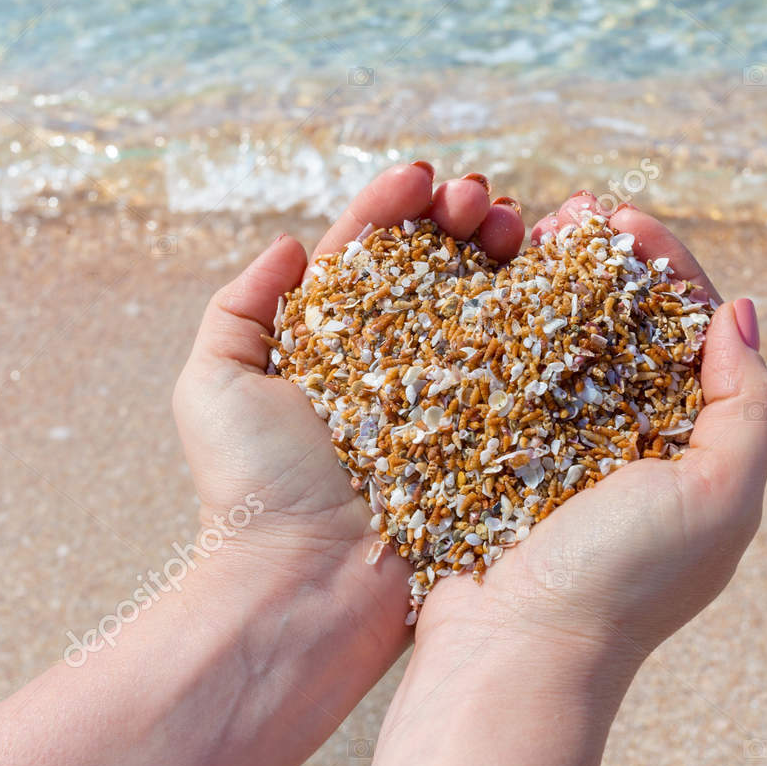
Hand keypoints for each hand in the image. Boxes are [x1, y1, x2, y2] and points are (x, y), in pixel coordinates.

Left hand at [171, 161, 525, 655]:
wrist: (304, 589)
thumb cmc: (252, 491)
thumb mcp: (214, 387)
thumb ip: (238, 308)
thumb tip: (288, 244)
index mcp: (331, 346)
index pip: (370, 254)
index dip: (397, 207)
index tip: (424, 176)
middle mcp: (392, 368)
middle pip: (438, 271)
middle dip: (464, 221)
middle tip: (485, 202)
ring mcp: (445, 402)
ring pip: (485, 307)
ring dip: (505, 255)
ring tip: (519, 227)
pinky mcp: (487, 439)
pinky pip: (519, 368)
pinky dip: (539, 317)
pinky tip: (552, 280)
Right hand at [415, 189, 766, 668]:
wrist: (510, 659)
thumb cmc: (620, 583)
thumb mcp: (720, 496)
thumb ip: (751, 406)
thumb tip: (741, 315)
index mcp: (696, 451)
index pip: (694, 334)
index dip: (668, 269)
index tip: (627, 222)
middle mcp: (632, 447)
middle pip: (627, 327)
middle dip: (605, 262)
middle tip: (571, 213)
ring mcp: (560, 452)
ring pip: (563, 341)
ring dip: (550, 281)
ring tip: (523, 235)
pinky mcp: (495, 459)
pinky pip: (505, 375)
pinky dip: (501, 325)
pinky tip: (482, 289)